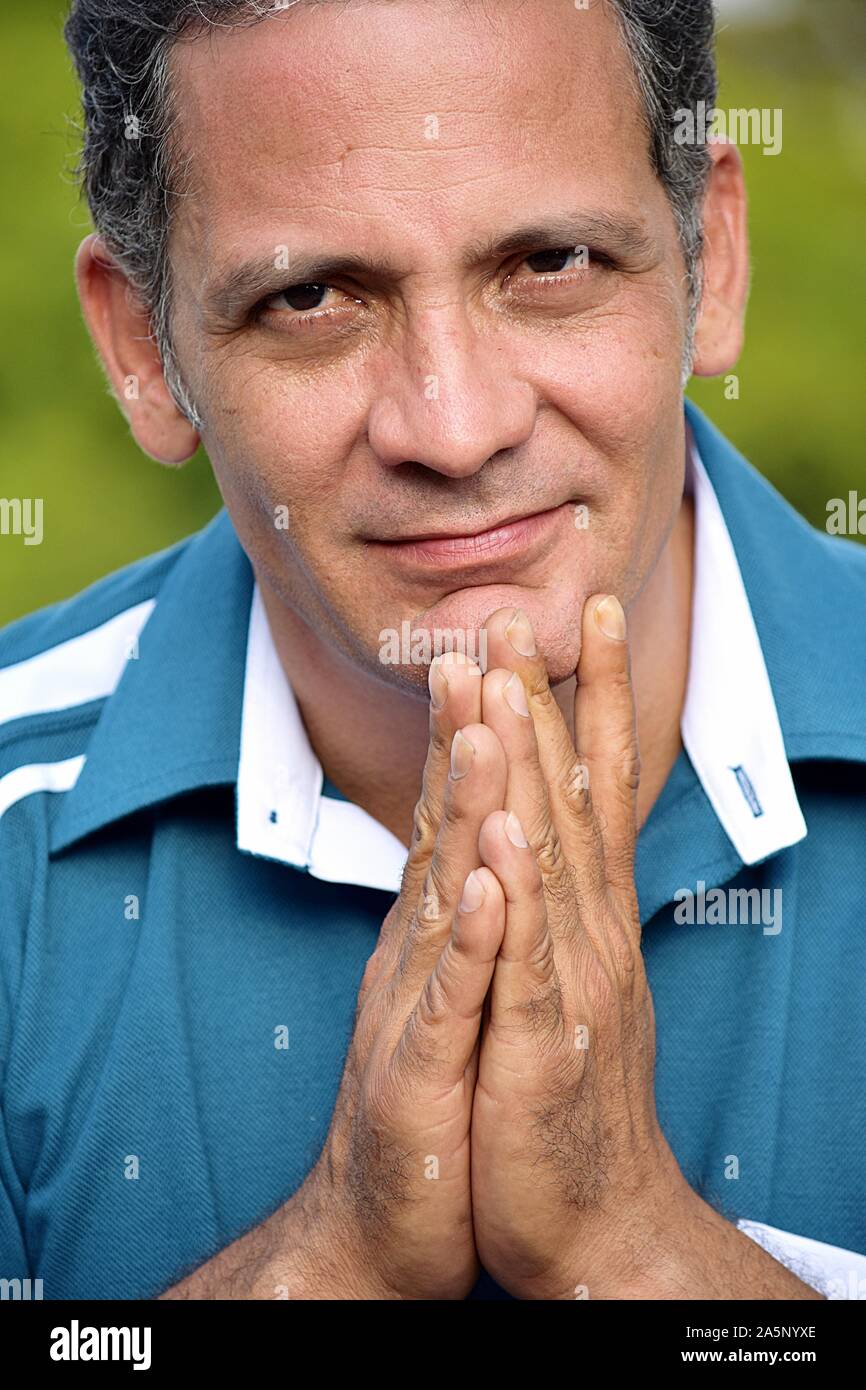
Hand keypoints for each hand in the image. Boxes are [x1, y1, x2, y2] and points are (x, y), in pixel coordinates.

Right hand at [307, 652, 507, 1298]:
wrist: (387, 1219)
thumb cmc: (431, 1098)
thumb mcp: (452, 987)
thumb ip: (459, 910)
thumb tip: (475, 841)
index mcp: (439, 928)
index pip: (457, 814)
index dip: (472, 731)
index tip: (491, 650)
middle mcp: (420, 949)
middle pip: (445, 828)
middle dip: (463, 732)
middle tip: (475, 639)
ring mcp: (416, 1003)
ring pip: (443, 892)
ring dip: (459, 810)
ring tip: (478, 728)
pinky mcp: (419, 1071)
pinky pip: (449, 999)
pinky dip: (467, 941)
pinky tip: (482, 887)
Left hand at [468, 597, 682, 1298]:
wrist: (592, 1223)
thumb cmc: (563, 1098)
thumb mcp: (562, 982)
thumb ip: (554, 903)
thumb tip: (542, 827)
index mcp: (589, 916)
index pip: (597, 787)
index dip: (592, 699)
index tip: (581, 619)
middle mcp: (589, 932)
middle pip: (571, 798)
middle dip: (547, 699)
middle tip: (524, 609)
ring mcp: (565, 983)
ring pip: (546, 855)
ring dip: (528, 766)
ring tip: (508, 681)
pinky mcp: (535, 1044)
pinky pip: (519, 959)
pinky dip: (512, 894)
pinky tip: (501, 833)